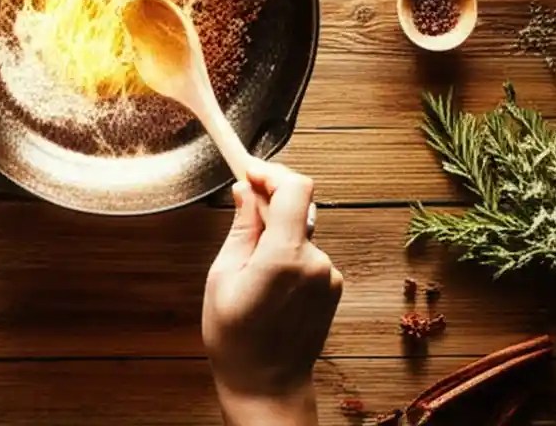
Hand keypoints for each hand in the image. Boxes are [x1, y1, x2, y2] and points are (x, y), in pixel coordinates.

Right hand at [202, 162, 342, 425]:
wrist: (266, 385)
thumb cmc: (235, 338)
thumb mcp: (222, 275)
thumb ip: (241, 227)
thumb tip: (246, 190)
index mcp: (284, 257)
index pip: (296, 189)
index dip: (272, 171)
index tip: (249, 170)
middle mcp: (315, 263)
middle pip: (296, 209)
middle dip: (268, 206)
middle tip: (241, 212)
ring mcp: (328, 276)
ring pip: (300, 232)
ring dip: (277, 234)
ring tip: (250, 268)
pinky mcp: (333, 286)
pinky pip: (308, 254)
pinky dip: (289, 254)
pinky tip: (269, 284)